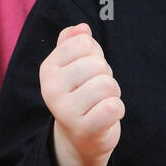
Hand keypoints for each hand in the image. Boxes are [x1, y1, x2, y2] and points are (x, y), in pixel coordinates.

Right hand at [40, 23, 123, 165]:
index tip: (87, 70)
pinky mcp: (84, 129)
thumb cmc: (81, 93)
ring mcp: (65, 111)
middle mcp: (51, 89)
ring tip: (99, 103)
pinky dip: (117, 110)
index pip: (83, 43)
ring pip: (108, 85)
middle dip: (105, 75)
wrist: (80, 138)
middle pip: (97, 64)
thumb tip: (82, 28)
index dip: (94, 54)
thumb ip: (74, 42)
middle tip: (94, 91)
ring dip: (112, 94)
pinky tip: (105, 117)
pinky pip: (114, 107)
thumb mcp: (74, 65)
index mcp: (47, 69)